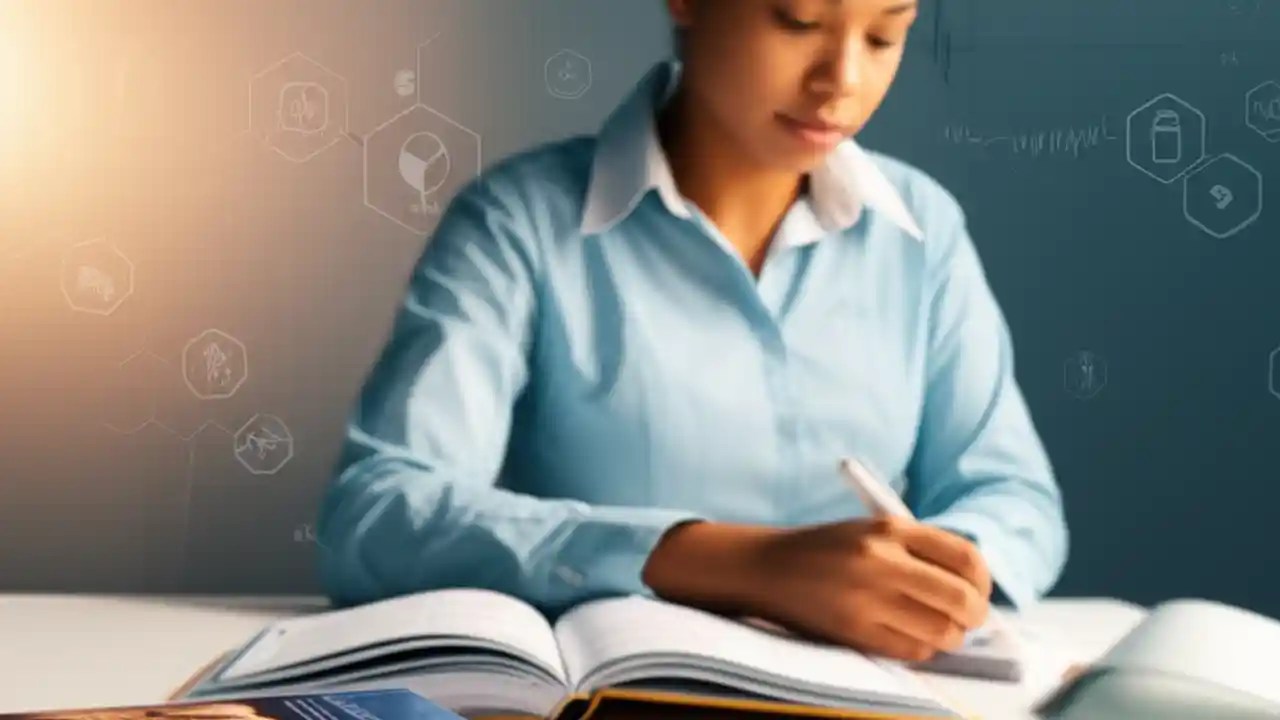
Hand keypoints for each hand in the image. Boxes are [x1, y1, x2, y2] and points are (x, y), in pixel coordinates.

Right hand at [742, 516, 991, 661]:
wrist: (768, 567)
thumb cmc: (827, 549)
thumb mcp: (871, 530)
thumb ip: (918, 549)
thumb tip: (972, 584)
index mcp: (889, 528)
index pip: (964, 556)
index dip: (983, 580)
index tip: (979, 590)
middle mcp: (881, 561)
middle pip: (960, 598)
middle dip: (974, 614)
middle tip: (967, 617)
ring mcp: (866, 598)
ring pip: (941, 631)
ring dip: (950, 635)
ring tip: (939, 629)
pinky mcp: (853, 631)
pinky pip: (912, 650)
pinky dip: (922, 648)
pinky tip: (910, 636)